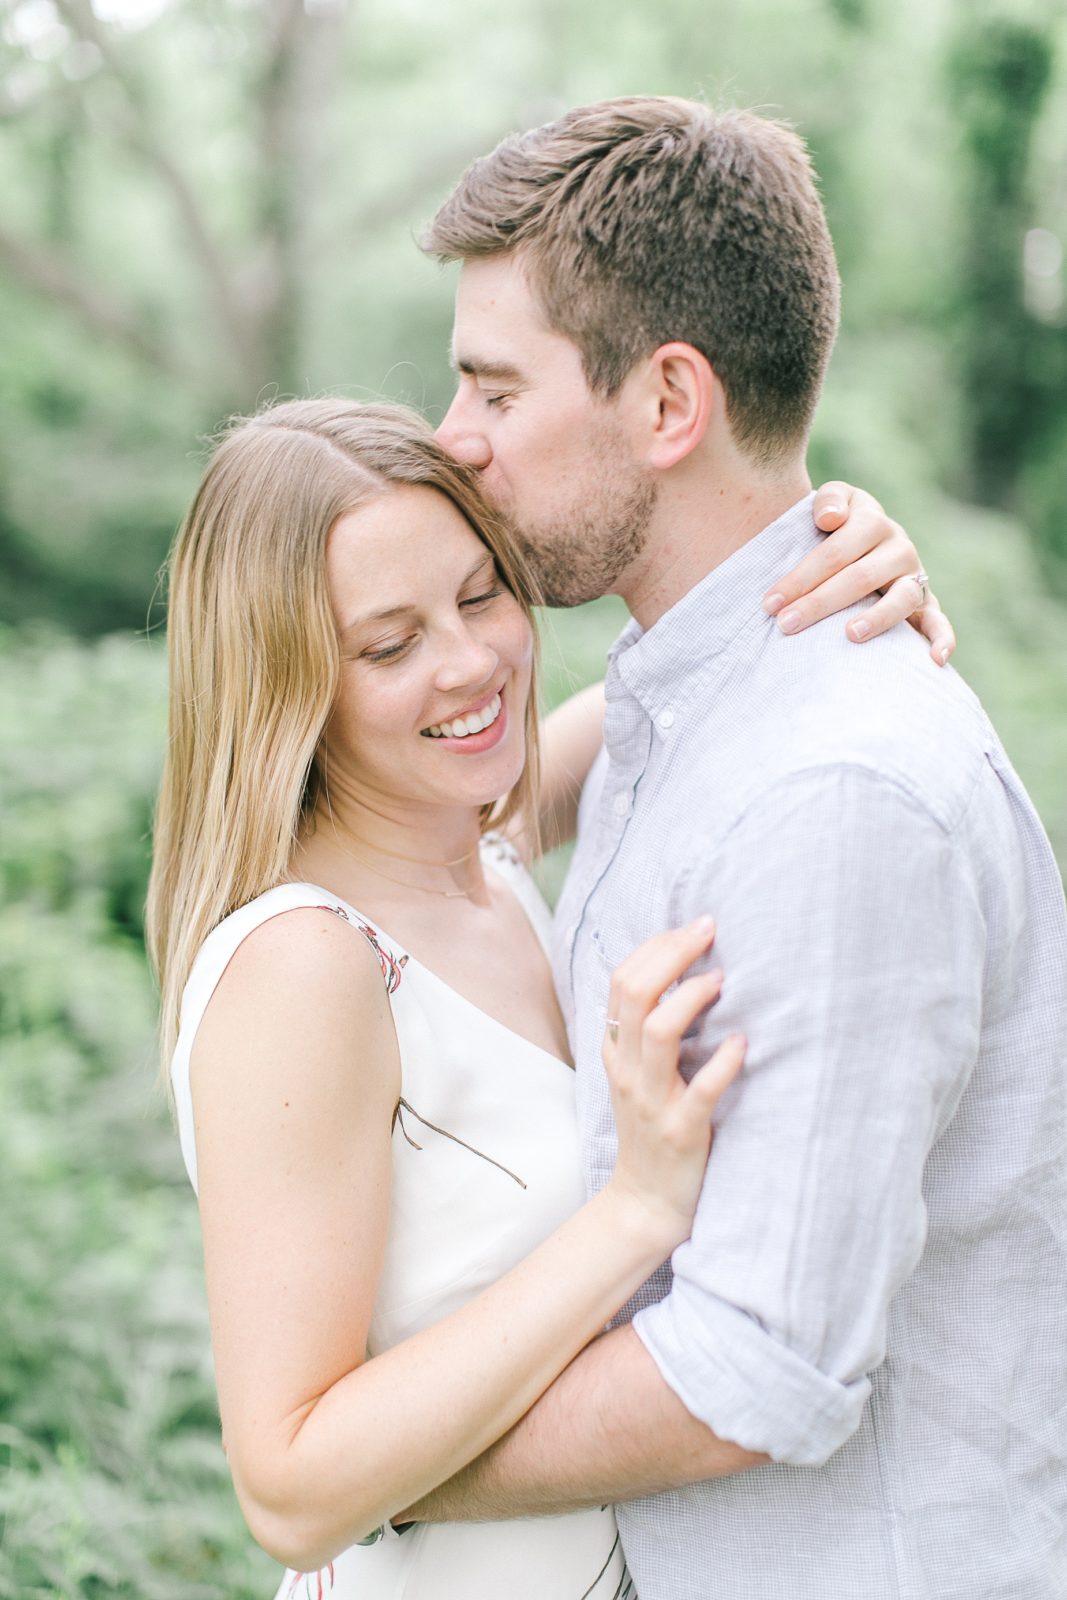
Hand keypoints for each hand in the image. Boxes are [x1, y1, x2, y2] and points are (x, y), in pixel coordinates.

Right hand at [603, 918, 744, 1251]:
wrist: (646, 1203)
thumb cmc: (652, 1131)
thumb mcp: (637, 1076)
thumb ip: (648, 1031)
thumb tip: (682, 973)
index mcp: (616, 1052)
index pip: (622, 981)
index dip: (656, 947)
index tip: (693, 927)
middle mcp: (628, 1070)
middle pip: (635, 994)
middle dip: (673, 954)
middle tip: (709, 931)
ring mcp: (652, 1101)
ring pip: (658, 1033)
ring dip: (692, 998)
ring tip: (721, 979)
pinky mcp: (682, 1131)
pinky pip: (701, 1090)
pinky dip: (723, 1062)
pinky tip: (743, 1043)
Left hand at [762, 483, 955, 665]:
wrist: (864, 537)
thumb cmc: (837, 524)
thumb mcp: (832, 501)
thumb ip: (829, 500)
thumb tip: (831, 519)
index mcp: (872, 522)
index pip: (833, 553)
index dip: (800, 578)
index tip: (770, 603)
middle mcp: (899, 548)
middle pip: (859, 577)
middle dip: (819, 603)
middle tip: (786, 625)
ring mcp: (915, 576)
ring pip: (901, 598)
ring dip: (878, 618)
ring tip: (850, 634)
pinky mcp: (927, 602)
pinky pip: (939, 622)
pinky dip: (942, 639)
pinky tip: (934, 659)